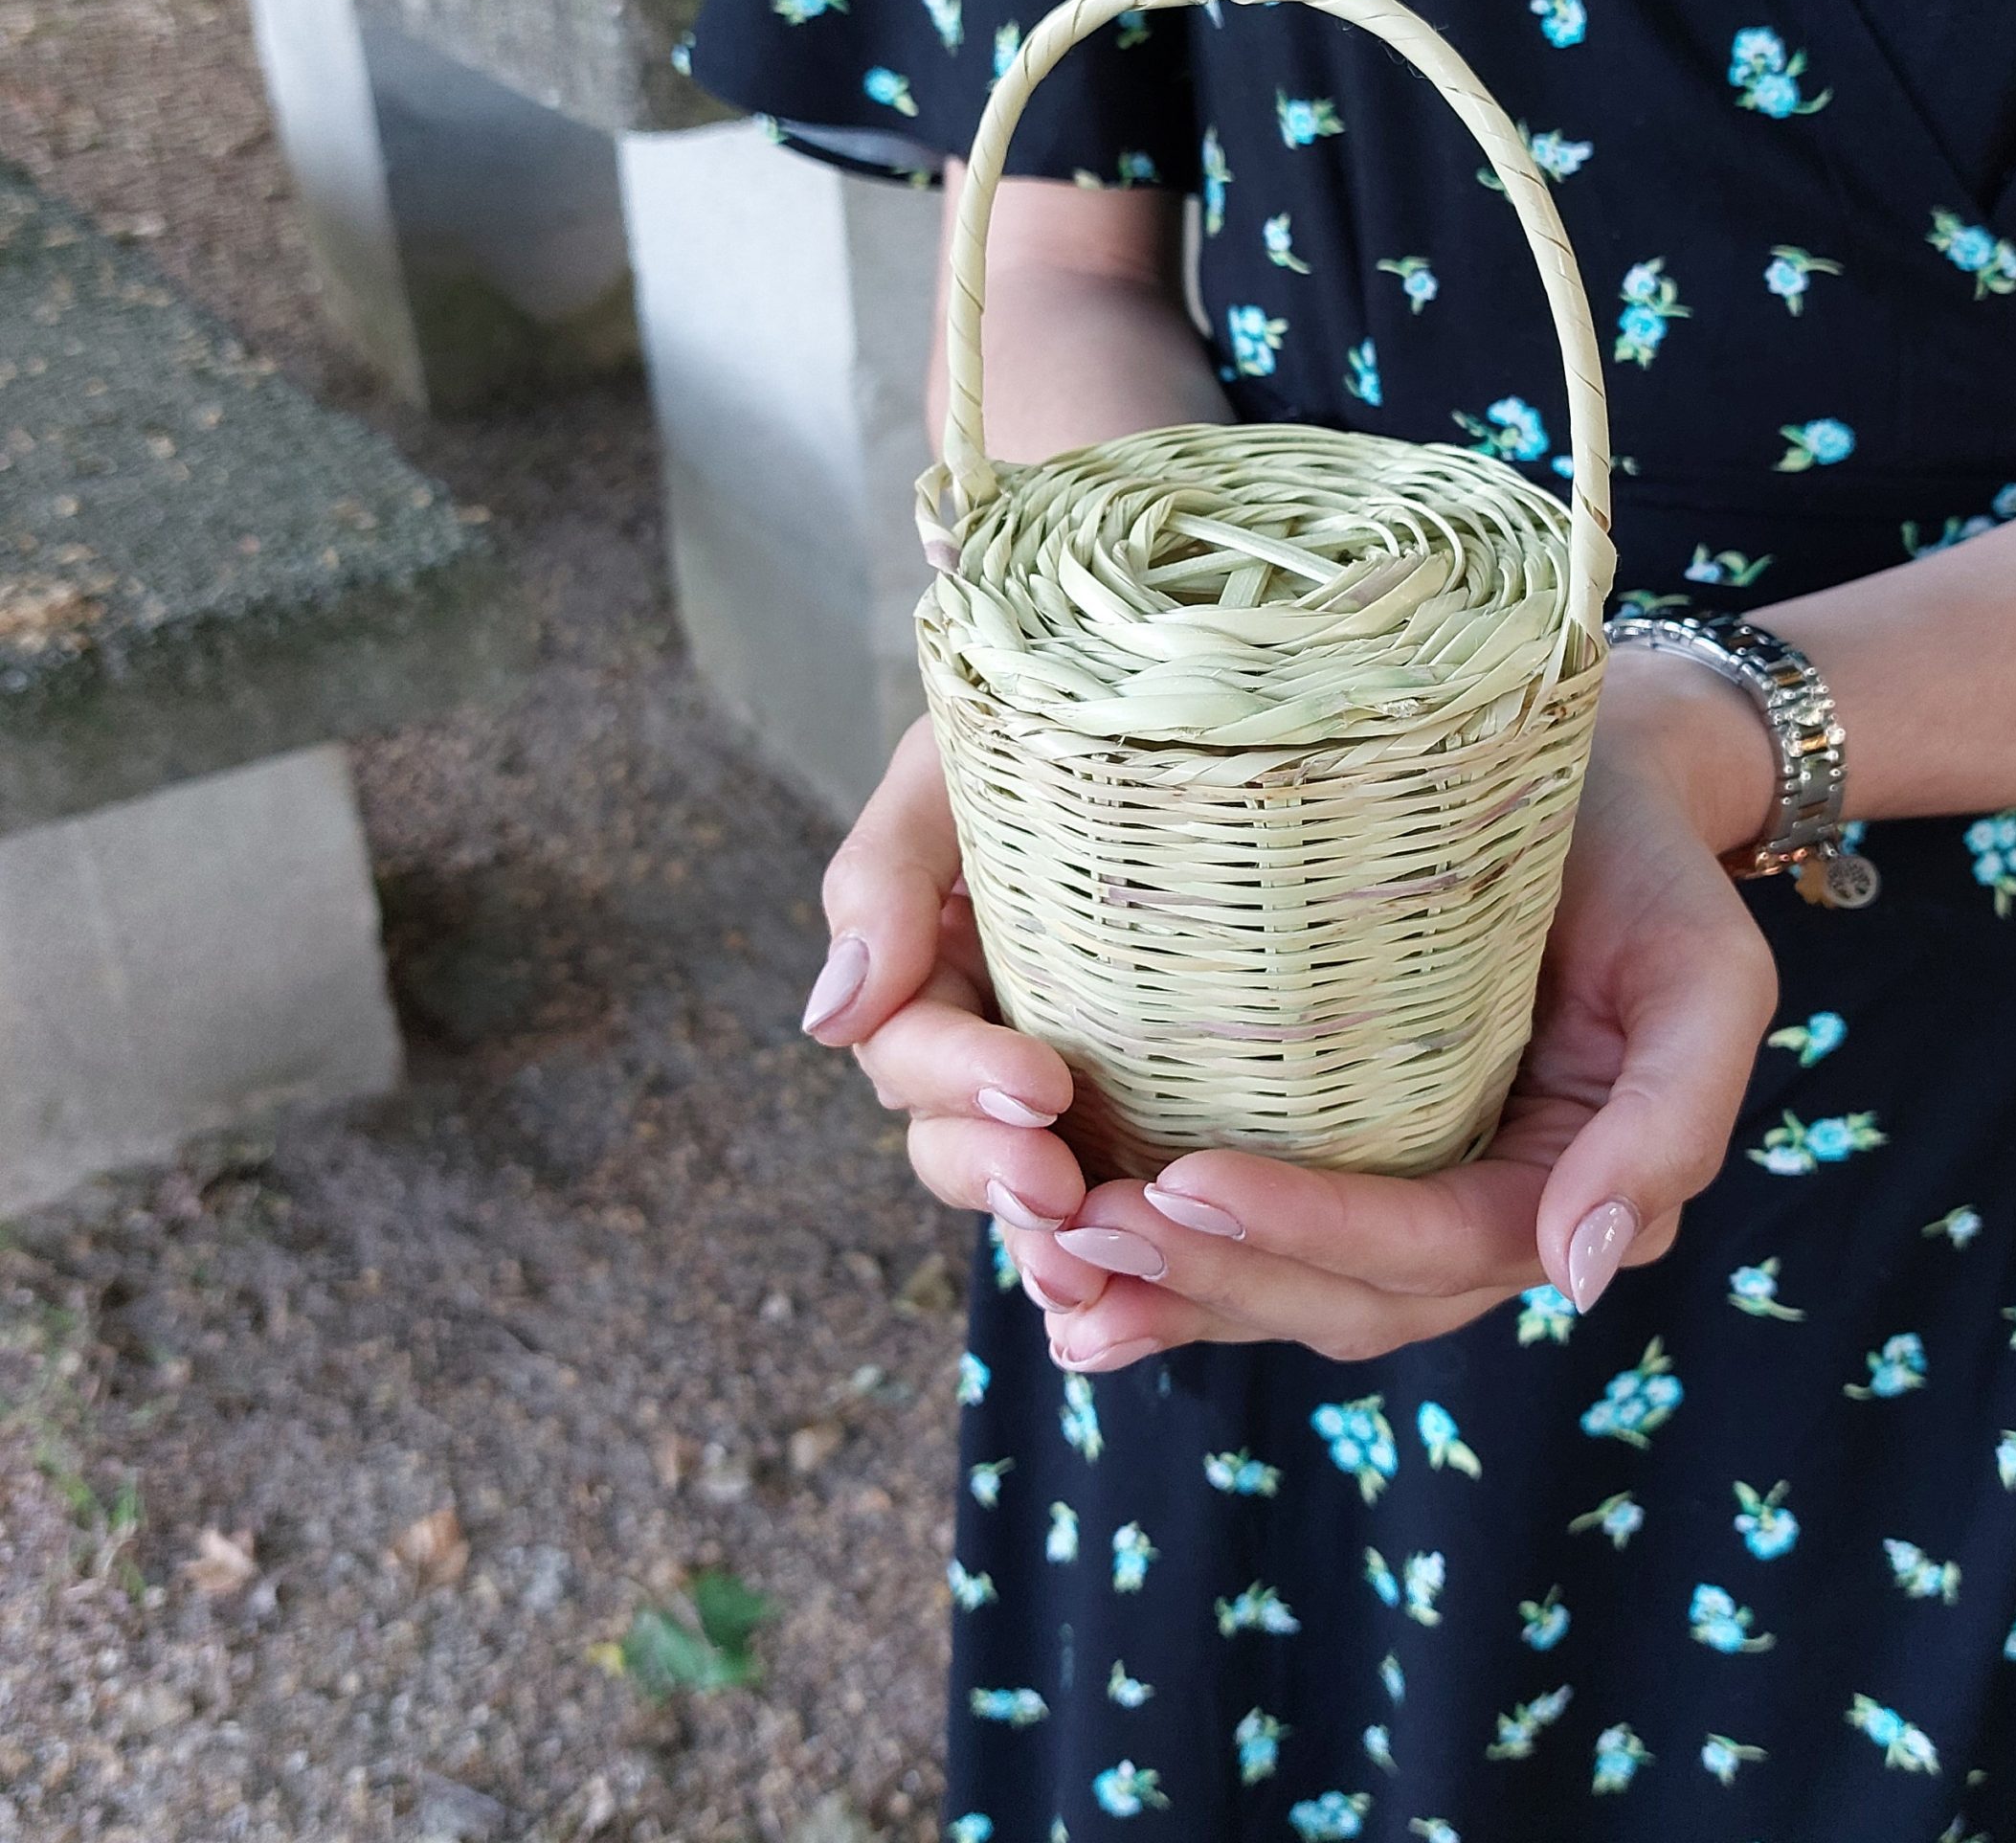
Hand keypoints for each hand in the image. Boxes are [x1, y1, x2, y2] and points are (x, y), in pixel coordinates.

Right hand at [806, 721, 1126, 1321]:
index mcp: (924, 965)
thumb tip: (832, 1016)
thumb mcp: (950, 770)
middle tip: (1063, 1190)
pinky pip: (1103, 1199)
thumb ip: (882, 877)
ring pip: (1017, 1188)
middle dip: (997, 1174)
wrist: (1179, 710)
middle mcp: (975, 1036)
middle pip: (950, 1142)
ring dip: (1045, 1241)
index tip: (1040, 1085)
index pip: (908, 1048)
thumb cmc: (1057, 722)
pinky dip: (1105, 1258)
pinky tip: (1129, 1311)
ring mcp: (1050, 1083)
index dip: (959, 1080)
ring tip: (1095, 1273)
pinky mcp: (1132, 1111)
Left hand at [1006, 654, 1783, 1369]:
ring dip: (1165, 1291)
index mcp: (1560, 1190)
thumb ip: (1667, 1131)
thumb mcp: (1705, 979)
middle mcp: (1472, 1216)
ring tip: (1052, 1260)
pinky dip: (1162, 1270)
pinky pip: (1249, 1238)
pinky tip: (1061, 1274)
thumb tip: (1579, 1273)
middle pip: (1339, 1292)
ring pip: (1279, 1287)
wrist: (1601, 784)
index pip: (1431, 1246)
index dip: (1311, 1228)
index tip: (1187, 1179)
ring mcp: (1399, 1192)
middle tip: (1084, 1227)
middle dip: (1210, 1274)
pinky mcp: (1337, 1152)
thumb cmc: (1647, 868)